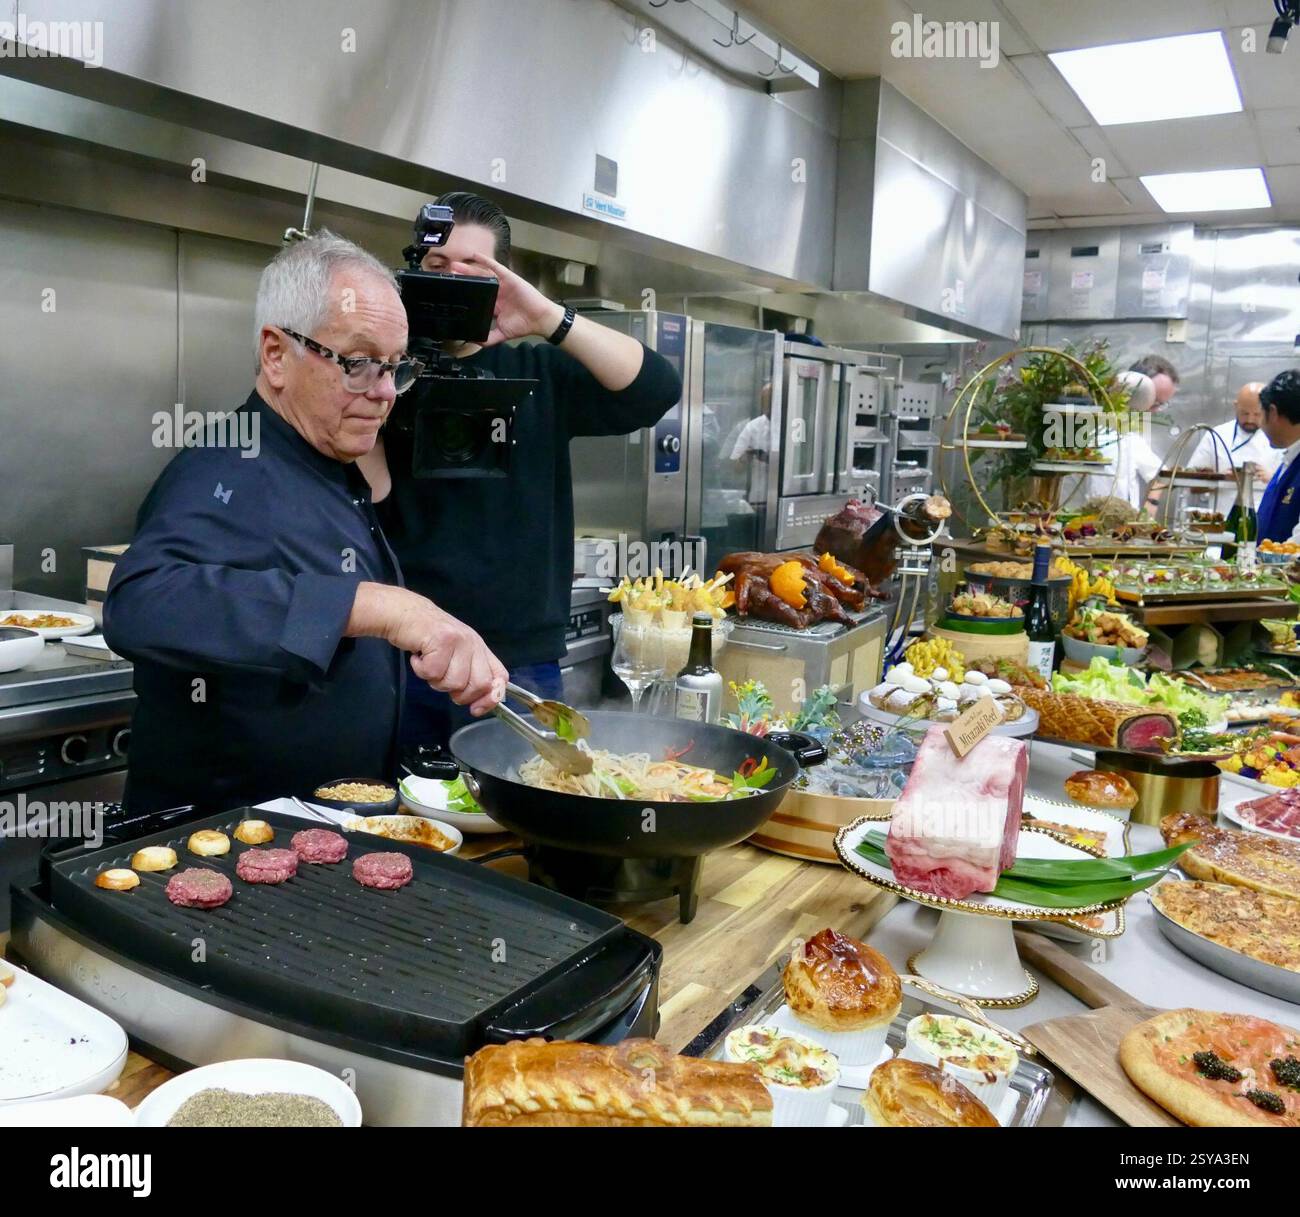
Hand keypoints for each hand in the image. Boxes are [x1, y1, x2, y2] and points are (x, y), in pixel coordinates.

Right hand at [351, 584, 506, 713]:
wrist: (404, 613)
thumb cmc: (427, 638)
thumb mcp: (455, 654)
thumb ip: (469, 674)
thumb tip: (477, 705)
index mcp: (480, 648)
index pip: (500, 676)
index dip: (491, 698)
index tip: (475, 709)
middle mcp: (474, 643)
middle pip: (479, 684)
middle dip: (459, 694)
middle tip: (442, 680)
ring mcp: (459, 640)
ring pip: (455, 682)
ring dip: (435, 680)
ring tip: (428, 664)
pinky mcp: (442, 639)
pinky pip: (433, 672)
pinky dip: (420, 671)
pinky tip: (418, 658)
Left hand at [449, 251, 562, 345]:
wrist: (540, 319)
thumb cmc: (523, 325)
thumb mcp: (502, 334)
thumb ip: (488, 338)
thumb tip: (473, 341)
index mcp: (493, 304)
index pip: (476, 296)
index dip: (465, 293)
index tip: (452, 291)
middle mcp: (496, 292)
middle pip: (476, 283)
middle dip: (463, 279)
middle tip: (449, 274)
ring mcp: (502, 284)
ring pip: (482, 274)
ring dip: (469, 269)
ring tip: (456, 266)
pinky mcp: (509, 278)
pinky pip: (496, 267)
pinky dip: (486, 260)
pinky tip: (475, 256)